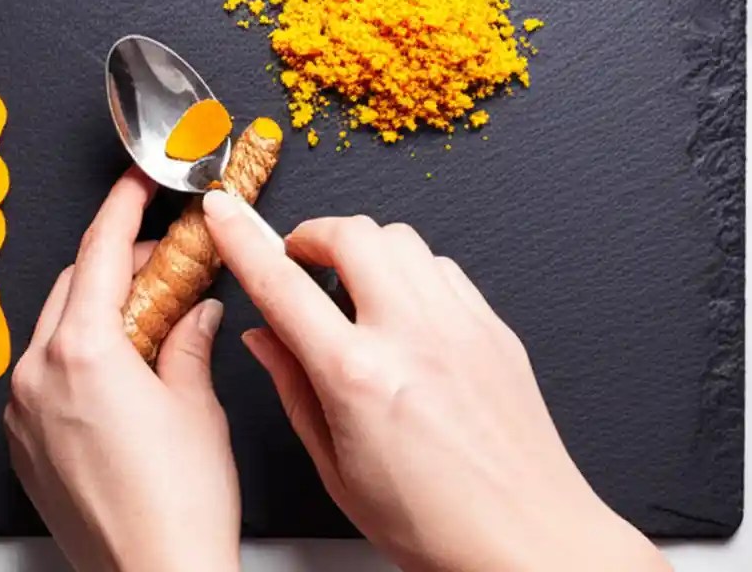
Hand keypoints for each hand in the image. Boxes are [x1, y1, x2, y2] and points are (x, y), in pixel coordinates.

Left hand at [4, 169, 239, 571]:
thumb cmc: (181, 503)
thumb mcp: (197, 406)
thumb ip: (189, 343)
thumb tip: (196, 314)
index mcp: (84, 352)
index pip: (99, 254)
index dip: (123, 208)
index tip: (136, 181)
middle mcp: (38, 375)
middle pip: (72, 287)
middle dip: (116, 263)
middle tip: (165, 261)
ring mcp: (22, 414)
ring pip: (53, 332)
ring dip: (96, 311)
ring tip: (149, 320)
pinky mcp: (22, 447)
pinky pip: (42, 377)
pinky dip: (76, 357)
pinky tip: (120, 373)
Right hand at [203, 190, 670, 571]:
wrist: (527, 541)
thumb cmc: (436, 524)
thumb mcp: (337, 469)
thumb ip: (293, 390)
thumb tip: (263, 339)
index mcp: (358, 378)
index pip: (282, 284)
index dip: (243, 240)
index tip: (224, 212)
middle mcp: (412, 336)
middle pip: (351, 235)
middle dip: (312, 234)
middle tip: (298, 261)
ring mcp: (460, 325)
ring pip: (401, 239)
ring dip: (364, 248)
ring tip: (352, 287)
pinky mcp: (493, 328)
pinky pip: (443, 268)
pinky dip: (411, 271)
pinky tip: (403, 308)